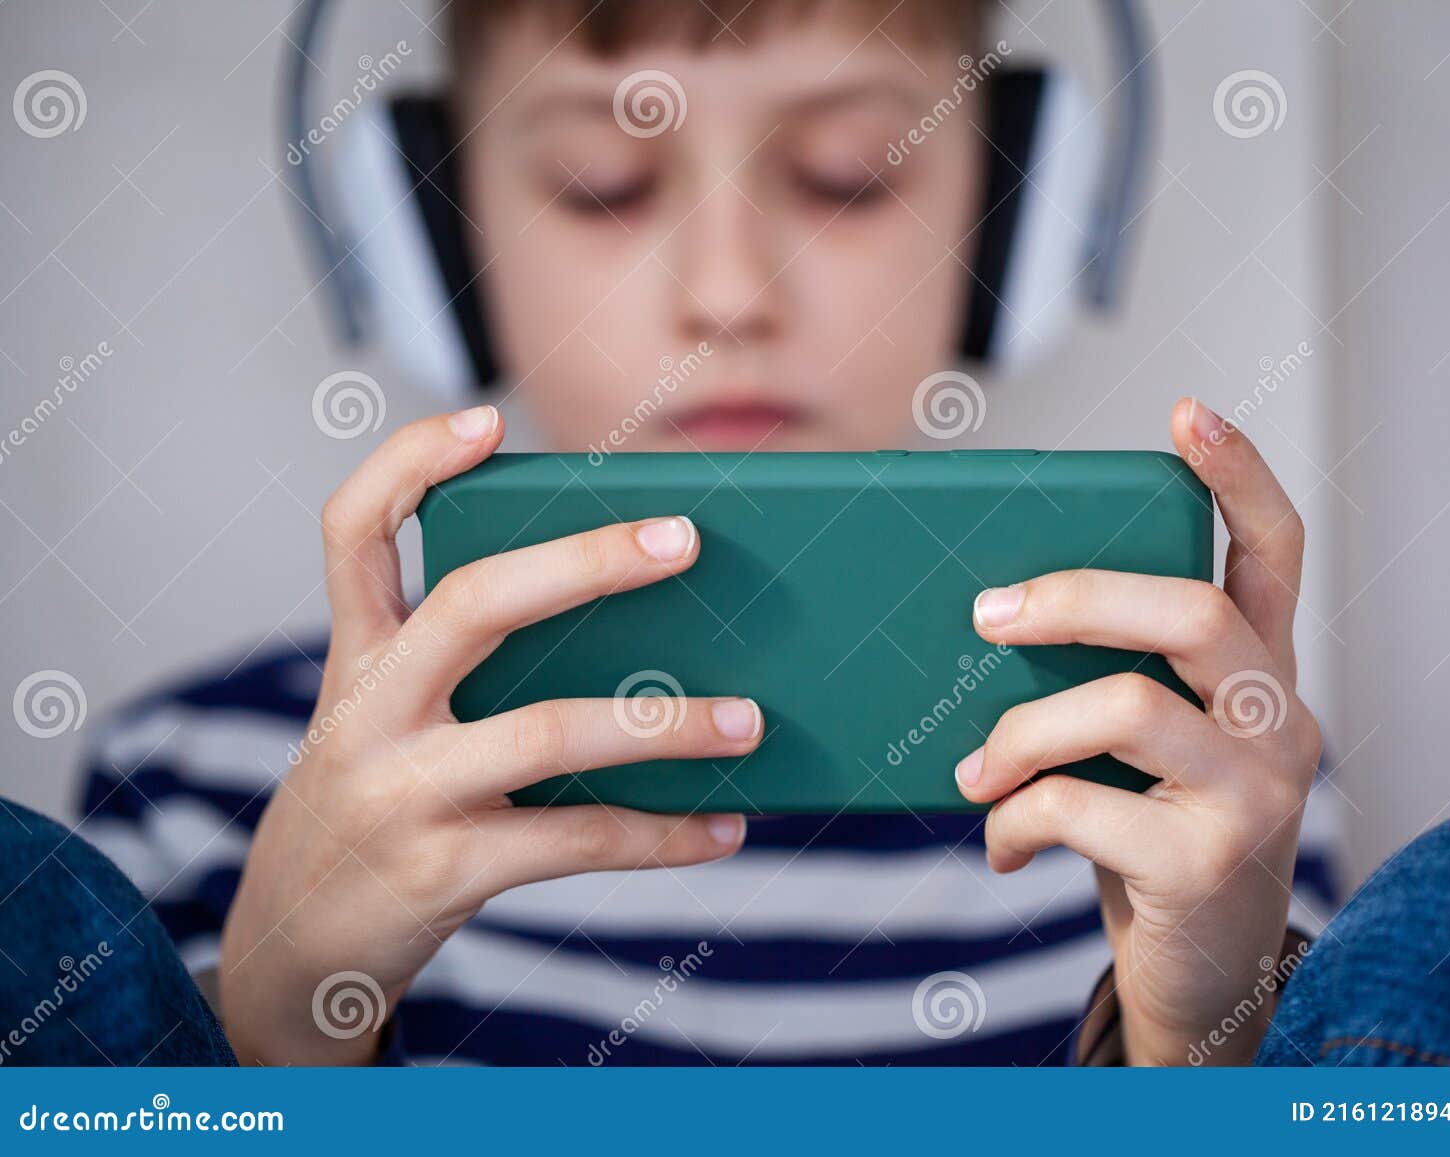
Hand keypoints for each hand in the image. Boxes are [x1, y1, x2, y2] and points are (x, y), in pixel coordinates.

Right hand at [219, 406, 758, 1064]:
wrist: (292, 950)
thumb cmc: (373, 807)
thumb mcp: (386, 726)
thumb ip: (470, 674)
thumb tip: (640, 636)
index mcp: (355, 660)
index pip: (351, 532)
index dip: (408, 465)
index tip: (486, 420)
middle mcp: (366, 713)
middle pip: (470, 605)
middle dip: (584, 563)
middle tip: (685, 539)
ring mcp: (402, 793)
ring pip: (546, 733)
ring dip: (662, 722)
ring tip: (750, 718)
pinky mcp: (444, 871)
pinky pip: (576, 841)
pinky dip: (662, 835)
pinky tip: (722, 827)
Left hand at [956, 398, 1320, 1065]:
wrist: (1203, 976)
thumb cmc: (1156, 835)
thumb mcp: (1148, 749)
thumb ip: (1113, 682)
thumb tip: (990, 619)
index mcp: (1262, 675)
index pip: (1276, 551)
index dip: (1238, 475)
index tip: (1187, 411)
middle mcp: (1281, 722)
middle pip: (1192, 610)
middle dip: (1076, 597)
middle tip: (986, 615)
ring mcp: (1257, 794)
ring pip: (1127, 707)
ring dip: (1020, 732)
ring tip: (975, 771)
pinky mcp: (1209, 863)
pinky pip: (1083, 806)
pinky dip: (1016, 819)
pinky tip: (1001, 843)